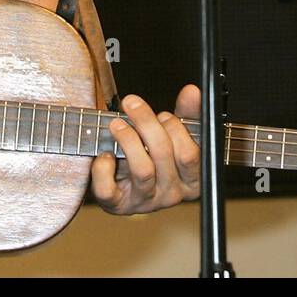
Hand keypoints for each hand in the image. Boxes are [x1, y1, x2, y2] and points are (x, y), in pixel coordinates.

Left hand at [91, 84, 200, 214]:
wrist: (129, 182)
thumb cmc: (157, 155)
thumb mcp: (175, 134)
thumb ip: (187, 114)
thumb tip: (192, 92)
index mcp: (191, 179)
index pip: (191, 155)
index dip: (176, 129)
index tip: (164, 114)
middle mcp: (171, 194)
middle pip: (163, 155)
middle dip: (146, 123)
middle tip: (132, 104)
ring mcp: (145, 201)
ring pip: (141, 171)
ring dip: (127, 140)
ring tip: (116, 123)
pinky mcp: (118, 205)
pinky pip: (109, 190)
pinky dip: (103, 169)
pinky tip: (104, 154)